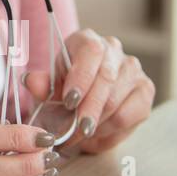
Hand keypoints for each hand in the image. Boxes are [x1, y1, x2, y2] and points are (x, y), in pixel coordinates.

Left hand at [23, 28, 155, 152]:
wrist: (83, 95)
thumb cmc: (66, 86)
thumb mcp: (50, 85)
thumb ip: (41, 84)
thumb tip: (31, 81)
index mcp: (87, 40)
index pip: (91, 52)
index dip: (82, 78)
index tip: (70, 101)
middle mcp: (114, 50)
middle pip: (106, 80)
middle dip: (89, 109)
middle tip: (76, 130)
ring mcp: (134, 70)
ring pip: (117, 102)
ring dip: (97, 124)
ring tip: (81, 135)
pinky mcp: (145, 91)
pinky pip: (130, 116)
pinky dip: (111, 130)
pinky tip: (97, 133)